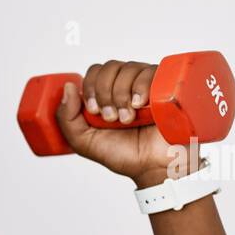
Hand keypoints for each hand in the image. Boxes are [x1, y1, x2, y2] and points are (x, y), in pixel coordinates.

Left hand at [54, 60, 181, 187]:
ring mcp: (148, 84)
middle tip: (111, 118)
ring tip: (127, 119)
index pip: (95, 72)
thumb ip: (67, 118)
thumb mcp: (84, 142)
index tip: (94, 111)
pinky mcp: (167, 86)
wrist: (153, 167)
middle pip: (110, 67)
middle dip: (105, 92)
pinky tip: (139, 105)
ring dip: (122, 94)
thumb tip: (68, 86)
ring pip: (129, 68)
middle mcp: (128, 85)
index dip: (91, 87)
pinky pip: (151, 71)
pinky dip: (140, 86)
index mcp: (108, 94)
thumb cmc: (124, 155)